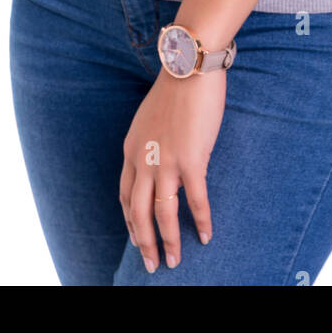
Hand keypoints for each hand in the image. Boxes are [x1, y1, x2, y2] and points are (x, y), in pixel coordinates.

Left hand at [119, 67, 225, 271]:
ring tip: (175, 261)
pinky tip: (206, 236)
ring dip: (169, 241)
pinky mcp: (191, 160)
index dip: (130, 221)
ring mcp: (166, 161)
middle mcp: (143, 159)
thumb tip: (160, 159)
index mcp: (131, 149)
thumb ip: (150, 143)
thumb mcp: (150, 119)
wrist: (188, 67)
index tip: (138, 238)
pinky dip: (200, 221)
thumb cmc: (175, 88)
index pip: (125, 195)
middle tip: (152, 265)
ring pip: (162, 213)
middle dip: (145, 243)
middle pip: (137, 212)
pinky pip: (195, 200)